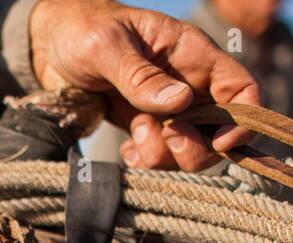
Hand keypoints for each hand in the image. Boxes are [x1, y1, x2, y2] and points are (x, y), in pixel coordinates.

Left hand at [29, 0, 261, 170]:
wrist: (49, 45)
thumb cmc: (81, 30)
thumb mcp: (105, 46)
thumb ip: (140, 75)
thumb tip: (179, 102)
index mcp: (192, 55)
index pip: (242, 88)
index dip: (243, 120)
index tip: (219, 142)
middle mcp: (187, 84)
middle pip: (220, 132)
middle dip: (195, 149)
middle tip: (158, 135)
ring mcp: (166, 109)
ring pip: (189, 151)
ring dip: (163, 156)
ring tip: (134, 134)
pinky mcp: (144, 126)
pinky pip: (158, 157)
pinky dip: (145, 162)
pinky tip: (126, 149)